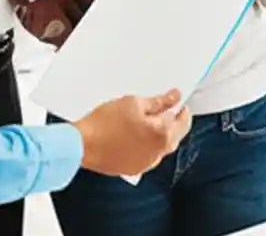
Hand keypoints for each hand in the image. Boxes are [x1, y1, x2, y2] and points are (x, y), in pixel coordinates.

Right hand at [74, 89, 191, 175]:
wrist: (82, 145)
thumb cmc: (104, 124)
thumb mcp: (134, 103)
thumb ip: (159, 102)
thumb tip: (174, 97)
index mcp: (162, 134)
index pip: (183, 122)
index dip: (182, 110)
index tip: (178, 102)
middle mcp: (158, 153)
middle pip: (175, 135)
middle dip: (171, 122)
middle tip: (161, 109)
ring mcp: (146, 163)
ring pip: (161, 146)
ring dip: (159, 134)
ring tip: (144, 121)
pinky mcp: (134, 168)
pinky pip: (148, 155)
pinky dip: (147, 145)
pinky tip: (135, 135)